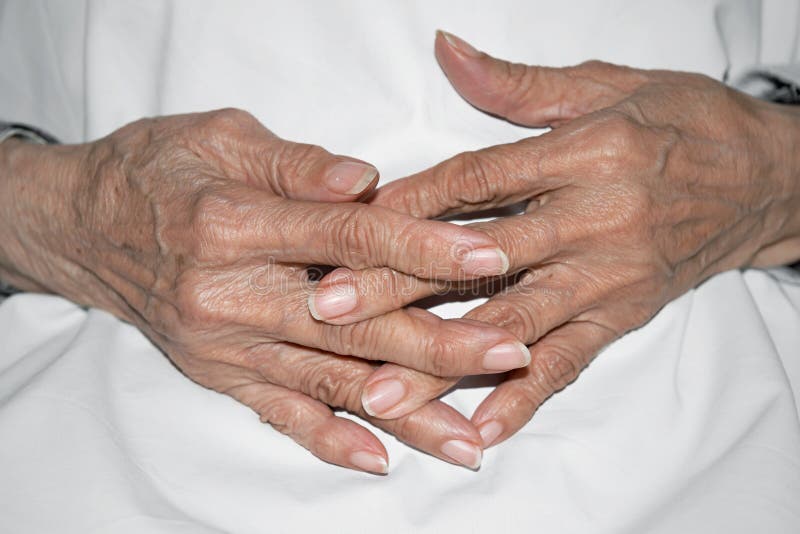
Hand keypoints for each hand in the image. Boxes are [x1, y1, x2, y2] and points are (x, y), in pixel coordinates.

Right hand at [0, 108, 531, 471]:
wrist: (82, 226)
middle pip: (352, 323)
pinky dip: (329, 440)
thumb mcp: (220, 137)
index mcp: (234, 221)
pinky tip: (381, 461)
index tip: (487, 258)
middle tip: (510, 352)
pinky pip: (279, 413)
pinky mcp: (220, 374)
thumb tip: (365, 180)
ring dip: (405, 411)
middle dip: (438, 342)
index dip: (421, 248)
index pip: (348, 238)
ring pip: (330, 380)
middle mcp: (229, 293)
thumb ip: (297, 164)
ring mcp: (225, 344)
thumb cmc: (157, 170)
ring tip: (469, 436)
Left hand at [309, 32, 799, 446]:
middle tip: (330, 312)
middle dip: (399, 287)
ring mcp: (608, 276)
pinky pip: (568, 362)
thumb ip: (517, 83)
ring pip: (512, 322)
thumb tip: (446, 51)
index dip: (410, 203)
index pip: (477, 180)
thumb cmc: (683, 125)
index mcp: (583, 154)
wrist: (766, 180)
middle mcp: (593, 219)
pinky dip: (523, 397)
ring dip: (443, 359)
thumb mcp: (605, 86)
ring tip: (383, 390)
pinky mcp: (623, 316)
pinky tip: (480, 426)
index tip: (348, 226)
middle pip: (477, 258)